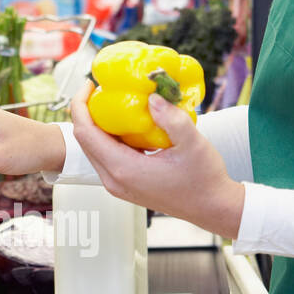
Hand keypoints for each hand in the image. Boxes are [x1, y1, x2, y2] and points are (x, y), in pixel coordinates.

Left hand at [71, 84, 245, 238]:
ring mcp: (118, 185)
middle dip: (87, 112)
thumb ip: (171, 118)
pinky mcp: (125, 185)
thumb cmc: (204, 180)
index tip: (90, 85)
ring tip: (113, 102)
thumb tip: (151, 98)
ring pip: (95, 149)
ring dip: (98, 125)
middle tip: (101, 89)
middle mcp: (114, 180)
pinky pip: (107, 157)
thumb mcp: (192, 143)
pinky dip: (110, 137)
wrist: (212, 207)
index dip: (81, 105)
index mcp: (124, 169)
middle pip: (85, 140)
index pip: (86, 133)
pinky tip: (126, 123)